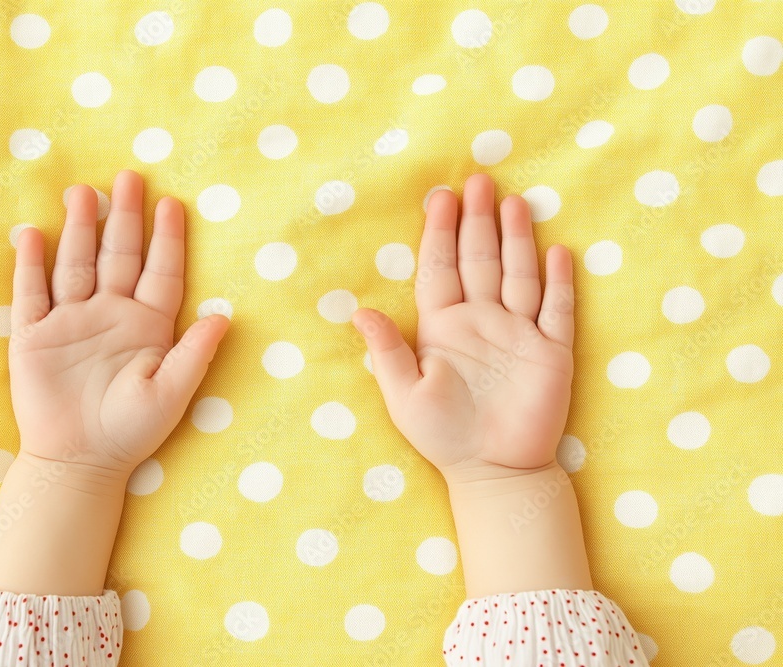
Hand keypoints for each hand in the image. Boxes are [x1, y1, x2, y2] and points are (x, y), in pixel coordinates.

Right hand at [8, 170, 229, 479]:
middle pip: (118, 256)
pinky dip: (31, 265)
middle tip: (128, 177)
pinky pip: (32, 293)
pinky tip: (33, 234)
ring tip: (83, 193)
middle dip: (124, 218)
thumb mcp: (171, 392)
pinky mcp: (34, 337)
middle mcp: (110, 315)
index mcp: (147, 326)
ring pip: (76, 264)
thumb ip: (194, 353)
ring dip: (80, 230)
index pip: (160, 272)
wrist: (79, 463)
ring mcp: (71, 322)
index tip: (172, 204)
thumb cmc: (130, 431)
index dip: (167, 239)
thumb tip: (226, 316)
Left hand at [352, 174, 574, 482]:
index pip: (440, 269)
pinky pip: (556, 311)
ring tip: (515, 202)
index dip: (440, 233)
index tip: (440, 197)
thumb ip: (386, 351)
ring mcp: (518, 334)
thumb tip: (358, 310)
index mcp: (443, 327)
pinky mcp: (551, 353)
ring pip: (517, 275)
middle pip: (479, 260)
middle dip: (478, 221)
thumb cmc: (442, 436)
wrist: (493, 472)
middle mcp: (481, 321)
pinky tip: (557, 252)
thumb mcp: (404, 395)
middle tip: (479, 180)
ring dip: (517, 240)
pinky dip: (558, 283)